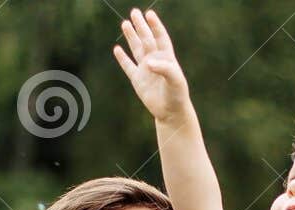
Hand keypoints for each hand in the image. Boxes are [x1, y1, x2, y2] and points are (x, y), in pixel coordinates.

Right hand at [113, 8, 190, 123]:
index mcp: (166, 57)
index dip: (155, 25)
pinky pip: (128, 66)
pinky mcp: (137, 80)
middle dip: (140, 26)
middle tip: (134, 12)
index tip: (149, 14)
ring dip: (131, 37)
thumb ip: (164, 69)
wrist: (171, 112)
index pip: (160, 37)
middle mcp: (155, 60)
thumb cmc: (177, 95)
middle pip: (146, 39)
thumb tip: (148, 62)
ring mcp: (145, 69)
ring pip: (136, 49)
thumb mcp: (175, 80)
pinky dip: (122, 58)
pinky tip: (117, 49)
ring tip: (125, 24)